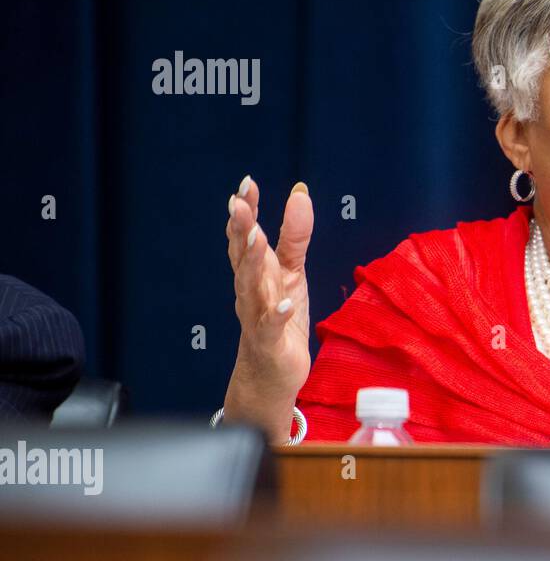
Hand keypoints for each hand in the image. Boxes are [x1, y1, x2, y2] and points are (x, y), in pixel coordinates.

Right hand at [222, 175, 314, 442]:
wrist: (271, 375)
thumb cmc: (279, 320)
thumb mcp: (292, 274)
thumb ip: (294, 236)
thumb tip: (299, 194)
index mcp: (256, 273)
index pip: (246, 237)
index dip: (246, 211)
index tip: (247, 184)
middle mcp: (251, 292)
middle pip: (243, 258)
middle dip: (241, 230)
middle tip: (238, 204)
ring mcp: (257, 317)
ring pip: (251, 288)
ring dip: (252, 264)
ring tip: (257, 239)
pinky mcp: (270, 343)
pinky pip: (271, 328)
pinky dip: (276, 316)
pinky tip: (284, 304)